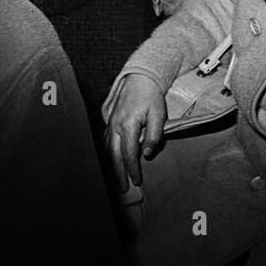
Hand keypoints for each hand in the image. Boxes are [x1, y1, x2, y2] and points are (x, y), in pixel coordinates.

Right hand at [105, 74, 167, 188]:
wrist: (139, 77)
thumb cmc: (151, 95)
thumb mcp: (159, 114)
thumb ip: (154, 135)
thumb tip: (147, 153)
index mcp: (128, 124)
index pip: (128, 154)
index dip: (132, 169)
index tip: (137, 181)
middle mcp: (115, 125)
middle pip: (114, 155)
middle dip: (118, 173)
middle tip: (123, 188)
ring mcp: (109, 122)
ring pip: (107, 149)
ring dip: (111, 165)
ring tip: (117, 178)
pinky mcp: (108, 119)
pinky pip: (106, 140)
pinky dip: (108, 153)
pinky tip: (112, 160)